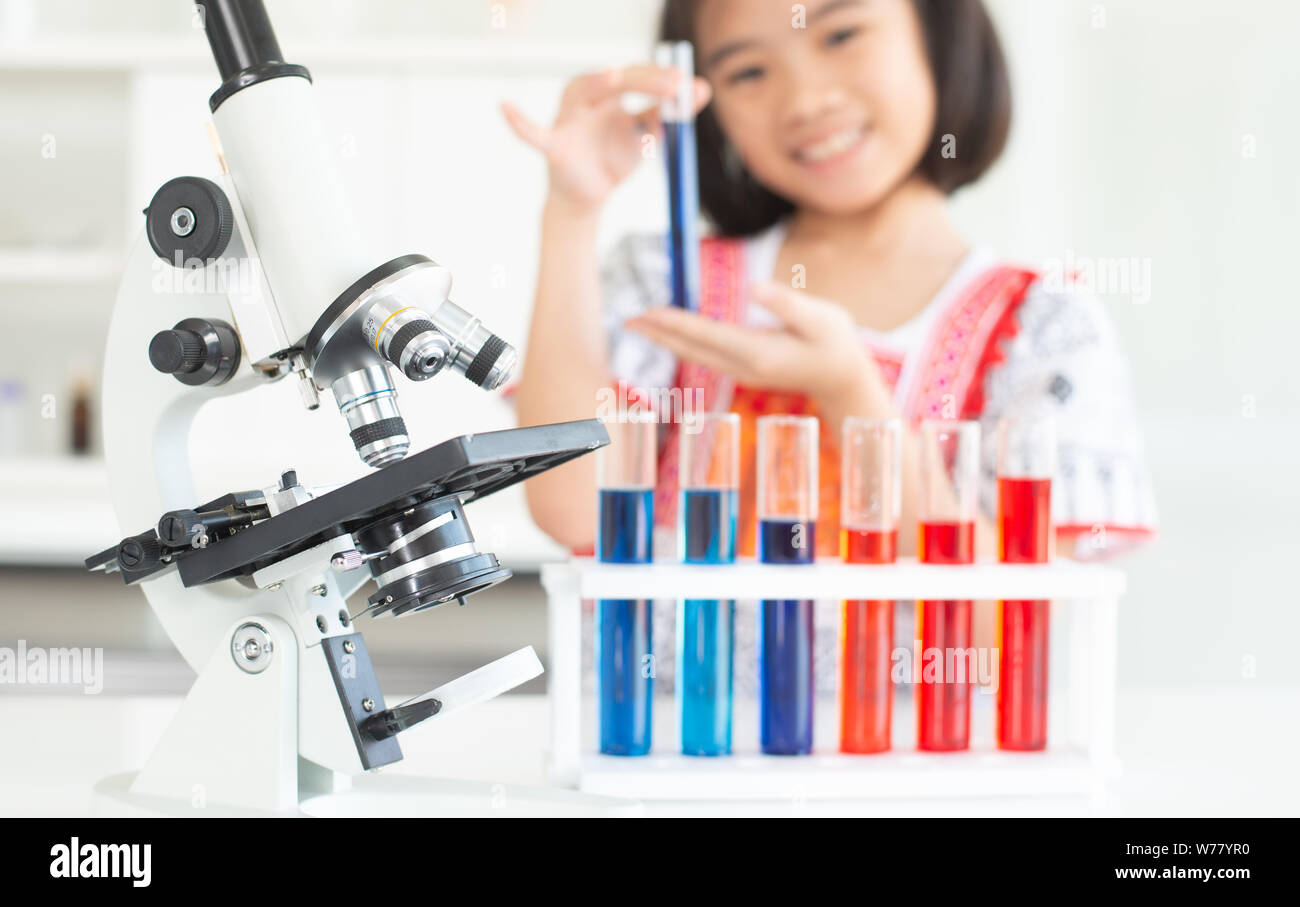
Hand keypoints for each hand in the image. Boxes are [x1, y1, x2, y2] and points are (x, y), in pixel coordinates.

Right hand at [502, 66, 710, 214]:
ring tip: (613, 77)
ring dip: (596, 85)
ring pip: (579, 95)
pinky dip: (518, 122)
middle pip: (615, 80)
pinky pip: (533, 134)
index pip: (637, 76)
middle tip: (674, 87)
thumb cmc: (613, 159)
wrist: (589, 200)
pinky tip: (504, 107)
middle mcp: (585, 98)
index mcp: (608, 92)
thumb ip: (669, 113)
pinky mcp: (552, 147)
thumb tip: (702, 89)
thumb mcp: (646, 135)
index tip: (688, 88)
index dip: (662, 80)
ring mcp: (567, 120)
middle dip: (645, 81)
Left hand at [625, 282, 889, 412]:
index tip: (649, 311)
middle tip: (628, 318)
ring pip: (695, 354)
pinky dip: (684, 342)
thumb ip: (788, 304)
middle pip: (691, 348)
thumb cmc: (837, 344)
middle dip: (659, 334)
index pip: (706, 334)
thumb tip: (754, 288)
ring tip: (641, 323)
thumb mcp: (823, 318)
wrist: (845, 379)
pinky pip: (705, 355)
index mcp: (759, 354)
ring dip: (666, 339)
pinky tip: (671, 333)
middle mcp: (744, 367)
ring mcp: (743, 372)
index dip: (675, 322)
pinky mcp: (745, 369)